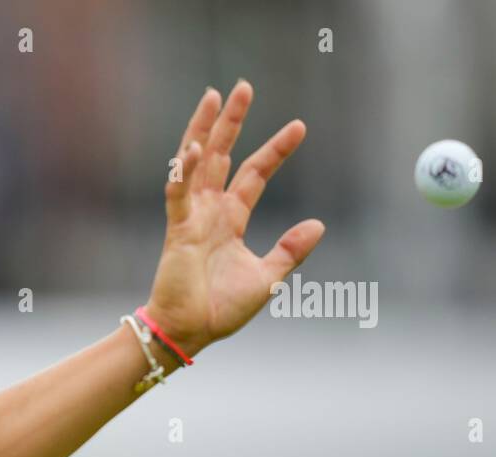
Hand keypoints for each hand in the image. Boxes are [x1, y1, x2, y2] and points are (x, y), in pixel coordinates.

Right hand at [143, 80, 324, 358]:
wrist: (190, 331)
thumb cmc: (221, 310)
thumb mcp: (268, 277)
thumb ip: (290, 250)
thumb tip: (318, 224)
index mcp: (230, 221)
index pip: (254, 175)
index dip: (276, 150)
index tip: (299, 126)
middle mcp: (209, 212)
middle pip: (222, 155)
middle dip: (232, 121)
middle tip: (243, 87)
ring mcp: (191, 218)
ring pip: (197, 163)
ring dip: (204, 129)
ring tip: (214, 96)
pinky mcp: (177, 230)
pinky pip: (178, 194)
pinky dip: (183, 171)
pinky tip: (192, 147)